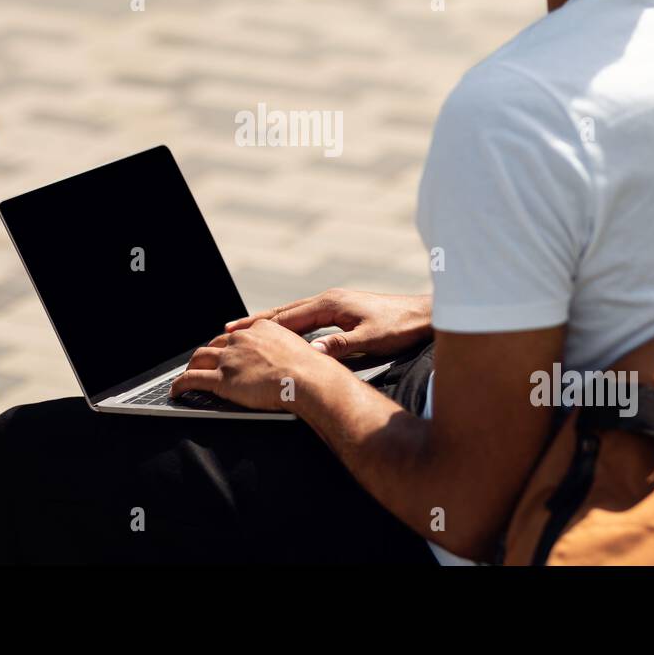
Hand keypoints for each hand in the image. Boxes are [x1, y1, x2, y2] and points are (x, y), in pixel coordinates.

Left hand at [169, 318, 335, 411]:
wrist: (310, 380)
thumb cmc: (313, 372)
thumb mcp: (300, 350)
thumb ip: (287, 352)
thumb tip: (287, 363)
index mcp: (262, 329)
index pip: (237, 335)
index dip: (229, 345)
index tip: (226, 352)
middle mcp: (242, 340)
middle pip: (215, 344)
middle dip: (207, 354)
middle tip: (203, 365)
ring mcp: (230, 358)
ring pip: (198, 358)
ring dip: (190, 367)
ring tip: (187, 377)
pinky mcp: (221, 379)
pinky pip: (191, 379)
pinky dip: (180, 385)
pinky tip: (177, 391)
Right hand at [224, 289, 431, 360]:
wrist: (425, 316)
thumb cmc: (400, 327)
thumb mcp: (370, 340)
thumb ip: (341, 346)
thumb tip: (311, 353)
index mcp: (331, 304)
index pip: (288, 317)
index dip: (261, 326)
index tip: (237, 332)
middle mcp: (330, 300)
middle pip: (285, 312)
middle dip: (256, 321)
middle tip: (228, 328)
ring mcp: (336, 304)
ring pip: (295, 314)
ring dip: (271, 322)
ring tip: (247, 330)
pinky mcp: (343, 311)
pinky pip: (307, 318)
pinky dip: (289, 325)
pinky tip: (284, 333)